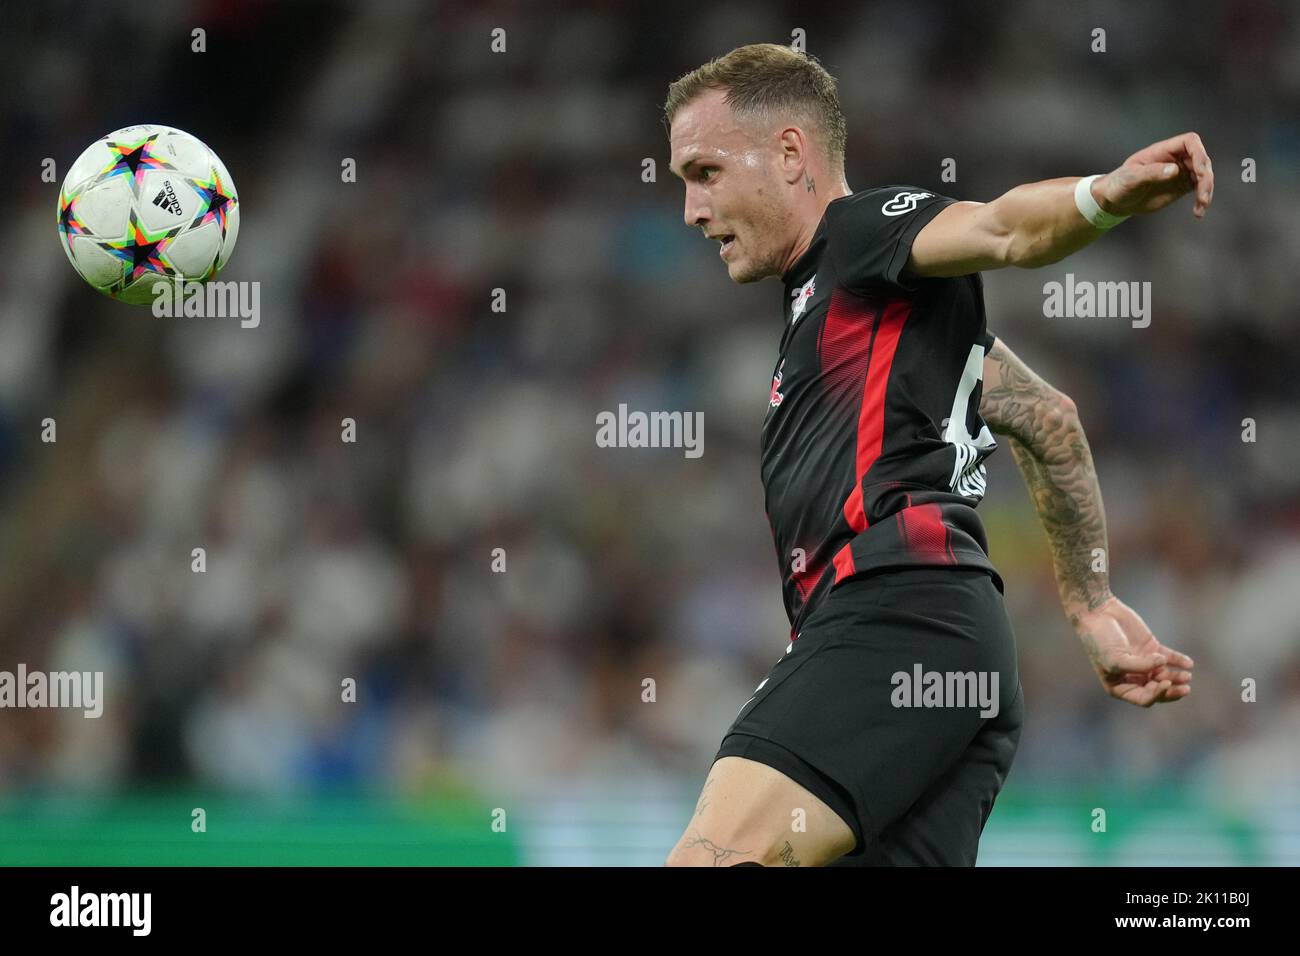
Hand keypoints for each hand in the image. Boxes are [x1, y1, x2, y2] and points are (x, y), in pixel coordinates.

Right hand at [1073, 595, 1194, 705]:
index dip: (1157, 694)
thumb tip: (1163, 664)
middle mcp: (1133, 677)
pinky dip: (1180, 661)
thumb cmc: (1100, 640)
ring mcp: (1143, 663)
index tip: (1166, 683)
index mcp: (1120, 686)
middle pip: (1157, 690)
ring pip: (1165, 675)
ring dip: (1178, 677)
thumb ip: (1140, 665)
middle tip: (1186, 689)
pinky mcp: (1151, 648)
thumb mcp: (1116, 658)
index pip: (1143, 698)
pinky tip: (1188, 663)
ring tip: (1187, 675)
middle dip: (1172, 691)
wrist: (1098, 614)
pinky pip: (1170, 658)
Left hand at [1092, 132, 1214, 218]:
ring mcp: (1180, 172)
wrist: (1115, 200)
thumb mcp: (1132, 178)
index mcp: (1163, 150)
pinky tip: (1198, 212)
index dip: (1199, 153)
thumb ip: (1152, 173)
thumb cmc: (1119, 184)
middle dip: (1206, 177)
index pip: (1190, 142)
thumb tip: (1174, 170)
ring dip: (1206, 190)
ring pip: (1204, 175)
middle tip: (1203, 195)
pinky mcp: (1181, 186)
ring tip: (1202, 206)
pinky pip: (1199, 189)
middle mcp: (1175, 159)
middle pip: (1202, 160)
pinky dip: (1202, 199)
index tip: (1199, 171)